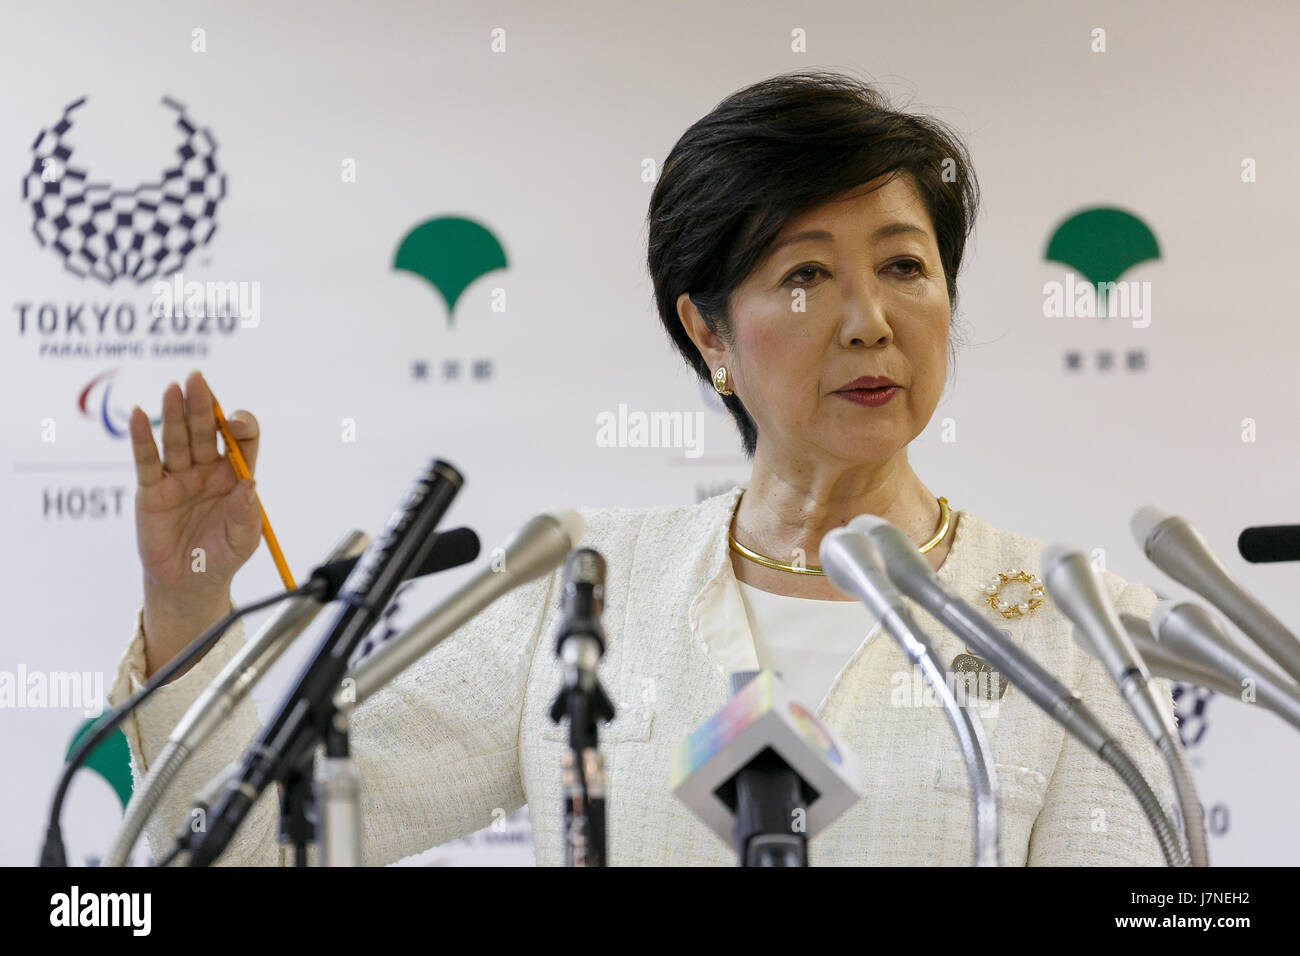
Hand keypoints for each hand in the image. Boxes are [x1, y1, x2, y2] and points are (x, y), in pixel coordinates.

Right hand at [131, 370, 261, 676]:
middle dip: (203, 406)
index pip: (241, 439)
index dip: (240, 427)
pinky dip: (143, 438)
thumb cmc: (221, 557)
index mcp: (236, 475)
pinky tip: (142, 416)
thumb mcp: (242, 541)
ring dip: (176, 413)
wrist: (187, 582)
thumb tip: (250, 487)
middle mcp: (208, 469)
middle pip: (207, 430)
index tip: (234, 425)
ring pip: (178, 439)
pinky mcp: (152, 489)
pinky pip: (147, 460)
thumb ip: (247, 515)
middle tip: (198, 380)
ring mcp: (179, 476)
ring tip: (174, 388)